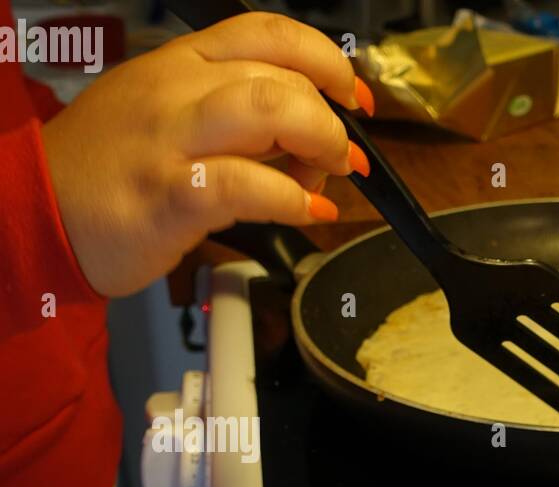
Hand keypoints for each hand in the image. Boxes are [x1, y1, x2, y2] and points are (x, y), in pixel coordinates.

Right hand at [40, 12, 371, 297]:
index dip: (325, 60)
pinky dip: (293, 199)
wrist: (38, 213)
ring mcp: (170, 140)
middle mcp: (176, 90)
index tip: (354, 96)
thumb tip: (310, 146)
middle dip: (331, 117)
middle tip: (344, 156)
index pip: (267, 34)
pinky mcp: (169, 195)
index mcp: (179, 63)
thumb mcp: (169, 121)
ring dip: (320, 143)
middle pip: (280, 76)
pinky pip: (247, 186)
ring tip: (329, 175)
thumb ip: (238, 124)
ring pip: (268, 111)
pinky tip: (308, 211)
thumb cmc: (111, 172)